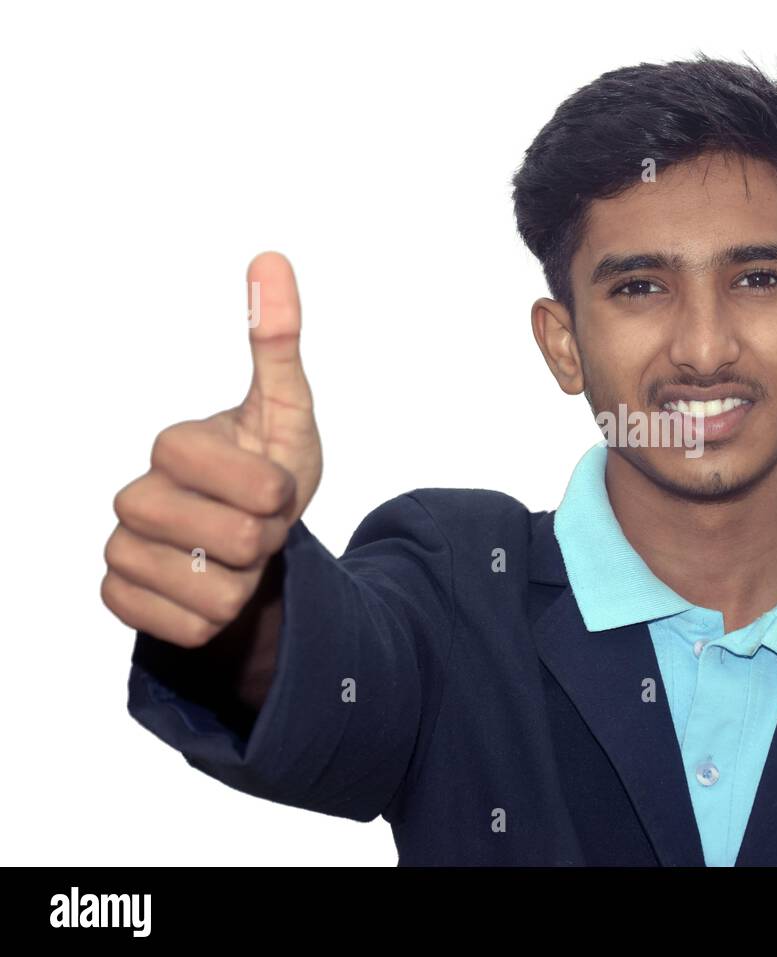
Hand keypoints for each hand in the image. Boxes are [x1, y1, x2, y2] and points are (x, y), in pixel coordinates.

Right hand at [102, 251, 322, 646]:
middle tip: (259, 527)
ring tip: (235, 558)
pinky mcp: (121, 600)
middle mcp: (134, 495)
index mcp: (174, 444)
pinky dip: (218, 619)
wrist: (248, 541)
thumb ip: (277, 342)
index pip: (250, 482)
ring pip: (216, 594)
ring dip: (247, 583)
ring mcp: (120, 550)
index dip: (278, 492)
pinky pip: (190, 631)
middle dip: (268, 541)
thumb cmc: (268, 468)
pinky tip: (208, 590)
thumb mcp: (288, 411)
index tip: (276, 485)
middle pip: (233, 541)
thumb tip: (270, 257)